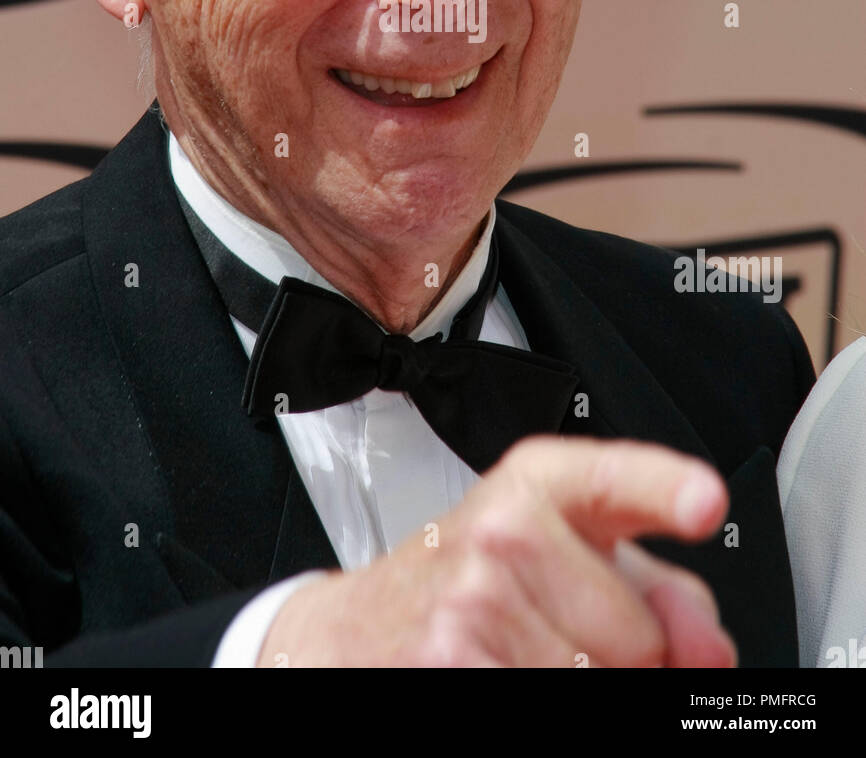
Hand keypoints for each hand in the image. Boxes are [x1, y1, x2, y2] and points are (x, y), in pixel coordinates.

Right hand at [257, 436, 735, 667]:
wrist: (353, 635)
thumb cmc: (472, 592)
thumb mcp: (565, 560)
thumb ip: (659, 590)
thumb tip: (708, 648)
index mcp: (537, 485)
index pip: (611, 478)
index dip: (663, 490)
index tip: (703, 502)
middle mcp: (502, 529)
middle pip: (641, 634)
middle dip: (623, 656)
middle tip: (556, 632)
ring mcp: (472, 599)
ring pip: (603, 684)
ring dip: (581, 690)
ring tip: (520, 657)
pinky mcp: (451, 664)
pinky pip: (555, 704)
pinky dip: (539, 702)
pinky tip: (500, 672)